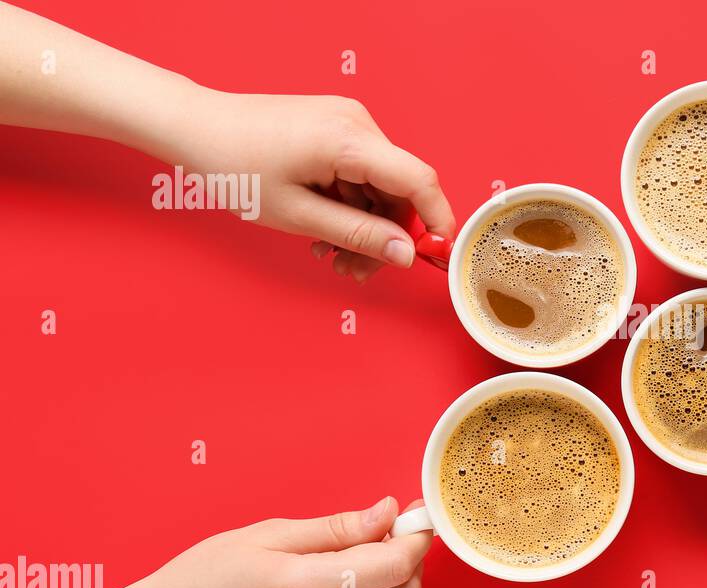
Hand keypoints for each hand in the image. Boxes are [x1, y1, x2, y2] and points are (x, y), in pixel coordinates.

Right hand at [0, 497, 433, 587]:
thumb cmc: (200, 583)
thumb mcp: (265, 536)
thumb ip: (334, 527)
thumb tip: (384, 513)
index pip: (396, 565)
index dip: (415, 535)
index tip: (415, 514)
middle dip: (411, 558)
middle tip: (394, 529)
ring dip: (393, 581)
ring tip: (364, 550)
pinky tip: (346, 579)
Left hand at [164, 90, 455, 282]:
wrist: (195, 128)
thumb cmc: (235, 167)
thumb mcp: (299, 215)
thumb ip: (359, 236)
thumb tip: (405, 255)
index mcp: (351, 140)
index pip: (420, 180)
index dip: (437, 220)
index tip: (437, 255)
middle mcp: (357, 124)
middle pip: (400, 190)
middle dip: (386, 235)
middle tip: (355, 270)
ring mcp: (347, 124)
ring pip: (380, 187)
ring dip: (365, 226)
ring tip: (331, 255)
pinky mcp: (336, 130)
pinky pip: (362, 175)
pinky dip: (350, 207)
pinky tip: (324, 230)